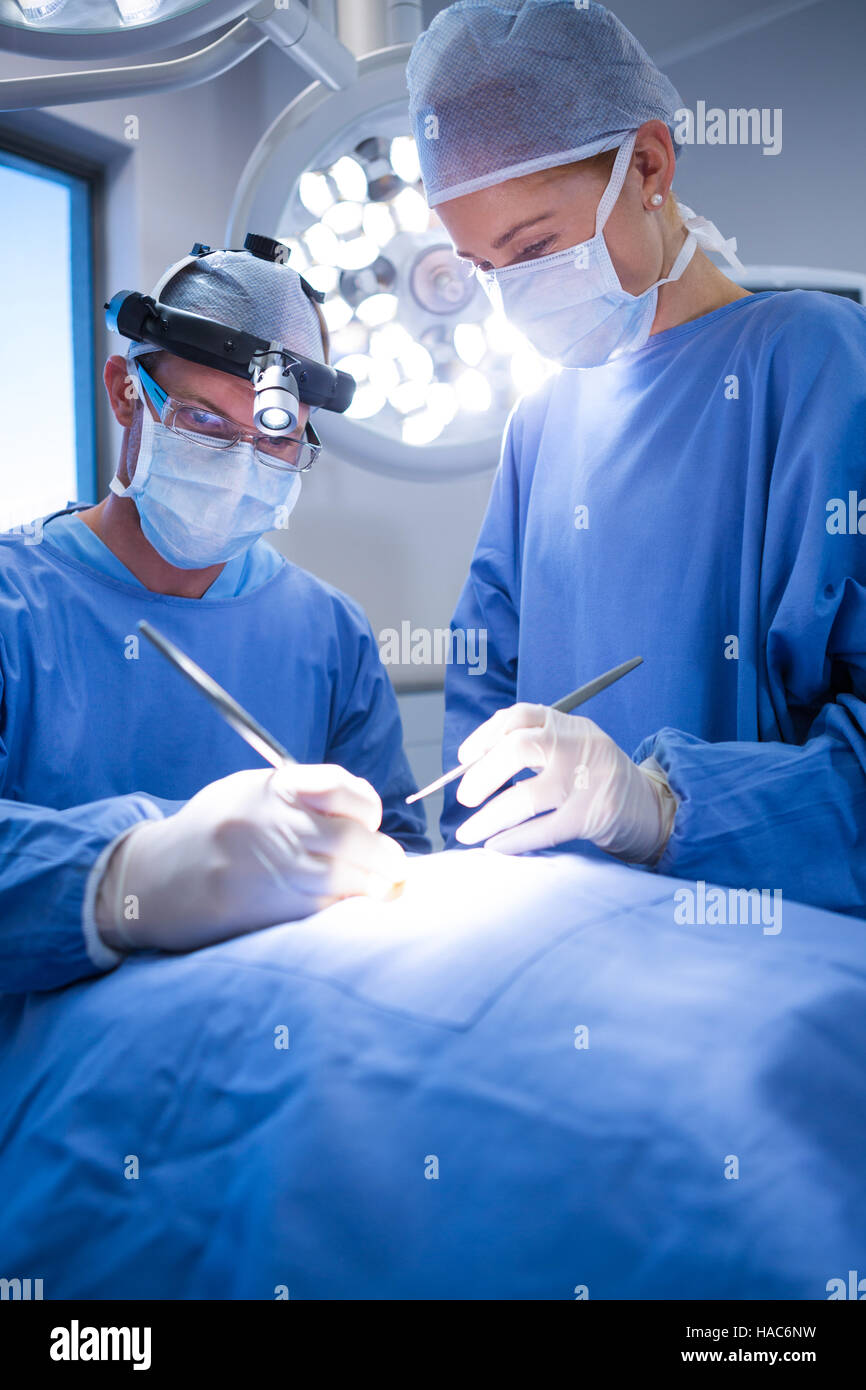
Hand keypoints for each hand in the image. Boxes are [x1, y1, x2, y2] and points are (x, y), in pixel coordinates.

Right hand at [96, 764, 406, 952]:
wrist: (157, 879)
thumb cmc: (217, 831)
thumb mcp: (252, 792)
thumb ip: (305, 794)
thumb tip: (363, 812)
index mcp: (273, 790)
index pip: (342, 789)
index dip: (365, 807)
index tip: (369, 820)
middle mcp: (275, 828)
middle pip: (355, 841)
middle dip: (384, 857)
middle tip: (393, 867)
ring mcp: (273, 871)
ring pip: (348, 881)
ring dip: (374, 887)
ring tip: (381, 888)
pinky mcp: (271, 910)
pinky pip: (327, 909)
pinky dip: (347, 908)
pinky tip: (350, 905)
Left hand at [453, 704, 675, 861]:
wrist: (648, 805)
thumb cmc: (593, 775)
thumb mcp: (570, 745)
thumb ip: (530, 747)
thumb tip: (471, 769)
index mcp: (568, 725)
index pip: (519, 716)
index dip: (485, 736)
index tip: (463, 758)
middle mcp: (577, 746)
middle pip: (518, 749)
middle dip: (482, 774)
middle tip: (465, 797)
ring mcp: (585, 782)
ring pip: (525, 797)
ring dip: (489, 818)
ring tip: (467, 832)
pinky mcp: (590, 817)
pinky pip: (542, 831)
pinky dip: (513, 841)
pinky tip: (495, 846)